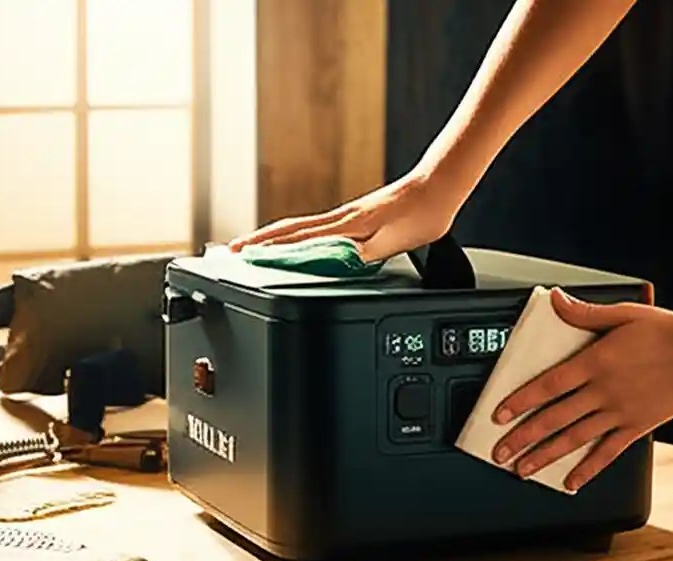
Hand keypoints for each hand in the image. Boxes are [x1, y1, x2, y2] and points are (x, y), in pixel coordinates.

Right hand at [227, 172, 462, 263]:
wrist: (439, 187)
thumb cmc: (422, 215)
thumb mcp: (393, 243)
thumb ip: (361, 255)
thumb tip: (330, 261)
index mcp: (346, 225)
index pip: (296, 237)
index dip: (267, 247)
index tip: (242, 254)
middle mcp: (341, 218)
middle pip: (290, 229)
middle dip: (260, 240)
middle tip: (233, 250)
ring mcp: (347, 216)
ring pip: (301, 227)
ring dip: (274, 237)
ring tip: (254, 248)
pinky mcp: (355, 217)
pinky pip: (316, 227)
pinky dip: (296, 235)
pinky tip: (295, 242)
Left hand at [490, 289, 672, 491]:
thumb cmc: (666, 330)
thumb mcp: (623, 314)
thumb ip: (584, 313)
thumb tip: (555, 299)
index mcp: (596, 362)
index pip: (548, 386)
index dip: (520, 402)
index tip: (499, 415)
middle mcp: (605, 391)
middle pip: (554, 418)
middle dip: (523, 438)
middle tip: (499, 452)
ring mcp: (621, 412)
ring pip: (575, 439)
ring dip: (545, 456)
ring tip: (522, 469)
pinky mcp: (637, 426)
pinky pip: (608, 452)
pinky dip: (588, 469)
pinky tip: (571, 481)